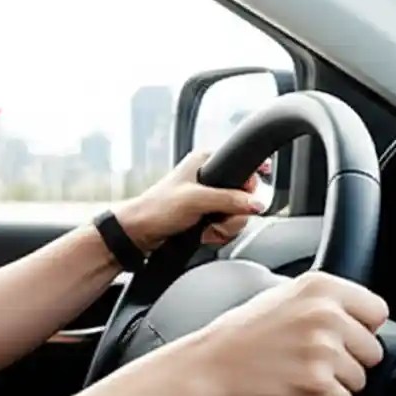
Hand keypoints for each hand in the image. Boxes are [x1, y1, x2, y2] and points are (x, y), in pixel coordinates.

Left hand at [116, 150, 265, 252]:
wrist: (139, 232)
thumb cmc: (157, 208)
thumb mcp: (196, 200)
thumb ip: (229, 200)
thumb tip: (256, 203)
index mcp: (206, 161)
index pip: (242, 165)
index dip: (250, 181)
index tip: (253, 195)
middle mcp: (209, 177)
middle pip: (244, 196)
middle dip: (234, 214)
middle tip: (218, 220)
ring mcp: (209, 197)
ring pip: (238, 213)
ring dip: (225, 226)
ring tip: (207, 229)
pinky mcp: (207, 214)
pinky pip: (227, 225)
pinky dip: (219, 233)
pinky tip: (204, 233)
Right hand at [187, 272, 388, 395]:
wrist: (207, 368)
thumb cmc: (238, 336)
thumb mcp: (281, 296)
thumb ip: (322, 301)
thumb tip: (357, 315)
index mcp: (320, 286)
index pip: (377, 310)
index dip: (359, 328)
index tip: (338, 336)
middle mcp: (326, 314)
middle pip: (373, 350)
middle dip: (348, 360)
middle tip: (309, 358)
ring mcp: (323, 350)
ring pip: (360, 379)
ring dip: (335, 383)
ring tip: (298, 372)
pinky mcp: (318, 385)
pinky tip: (295, 389)